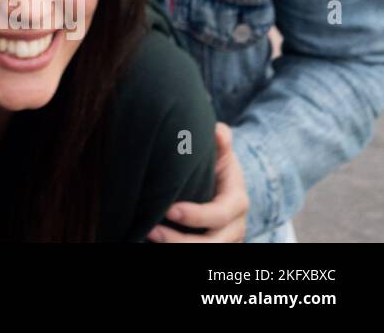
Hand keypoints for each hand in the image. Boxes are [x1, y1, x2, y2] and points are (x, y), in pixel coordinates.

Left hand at [148, 122, 248, 241]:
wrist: (224, 184)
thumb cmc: (217, 164)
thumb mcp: (221, 152)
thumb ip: (220, 141)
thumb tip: (218, 131)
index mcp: (237, 202)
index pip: (219, 214)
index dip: (196, 216)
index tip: (169, 210)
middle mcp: (234, 227)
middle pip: (212, 243)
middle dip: (181, 241)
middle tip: (151, 230)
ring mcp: (224, 241)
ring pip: (204, 252)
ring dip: (175, 247)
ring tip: (147, 235)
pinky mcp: (210, 245)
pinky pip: (196, 252)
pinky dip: (175, 247)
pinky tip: (151, 241)